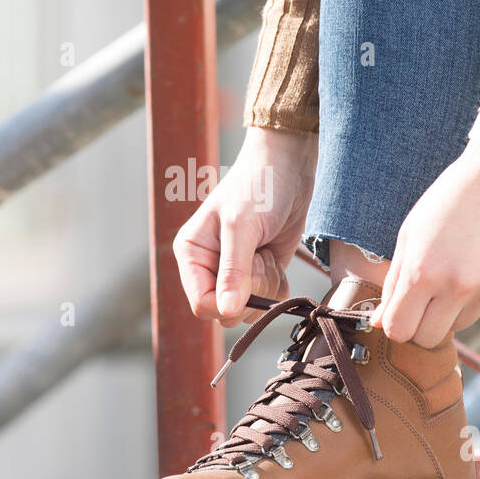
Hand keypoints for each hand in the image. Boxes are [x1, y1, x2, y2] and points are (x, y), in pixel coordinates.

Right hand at [174, 127, 316, 326]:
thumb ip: (233, 271)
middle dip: (251, 289)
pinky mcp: (258, 273)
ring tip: (265, 250)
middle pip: (226, 312)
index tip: (249, 276)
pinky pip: (267, 300)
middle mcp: (209, 267)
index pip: (202, 304)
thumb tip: (226, 312)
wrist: (288, 166)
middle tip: (258, 255)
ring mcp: (235, 272)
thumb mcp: (241, 227)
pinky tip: (275, 258)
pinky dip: (278, 284)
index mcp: (191, 254)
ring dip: (266, 284)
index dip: (227, 302)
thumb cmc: (258, 187)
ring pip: (249, 309)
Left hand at [376, 144, 479, 346]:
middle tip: (422, 302)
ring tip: (454, 273)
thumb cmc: (448, 202)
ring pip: (457, 327)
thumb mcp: (410, 235)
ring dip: (449, 311)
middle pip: (427, 339)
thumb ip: (394, 283)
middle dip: (419, 327)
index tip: (399, 312)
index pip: (399, 330)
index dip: (394, 324)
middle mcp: (457, 287)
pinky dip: (476, 296)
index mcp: (423, 272)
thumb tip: (379, 322)